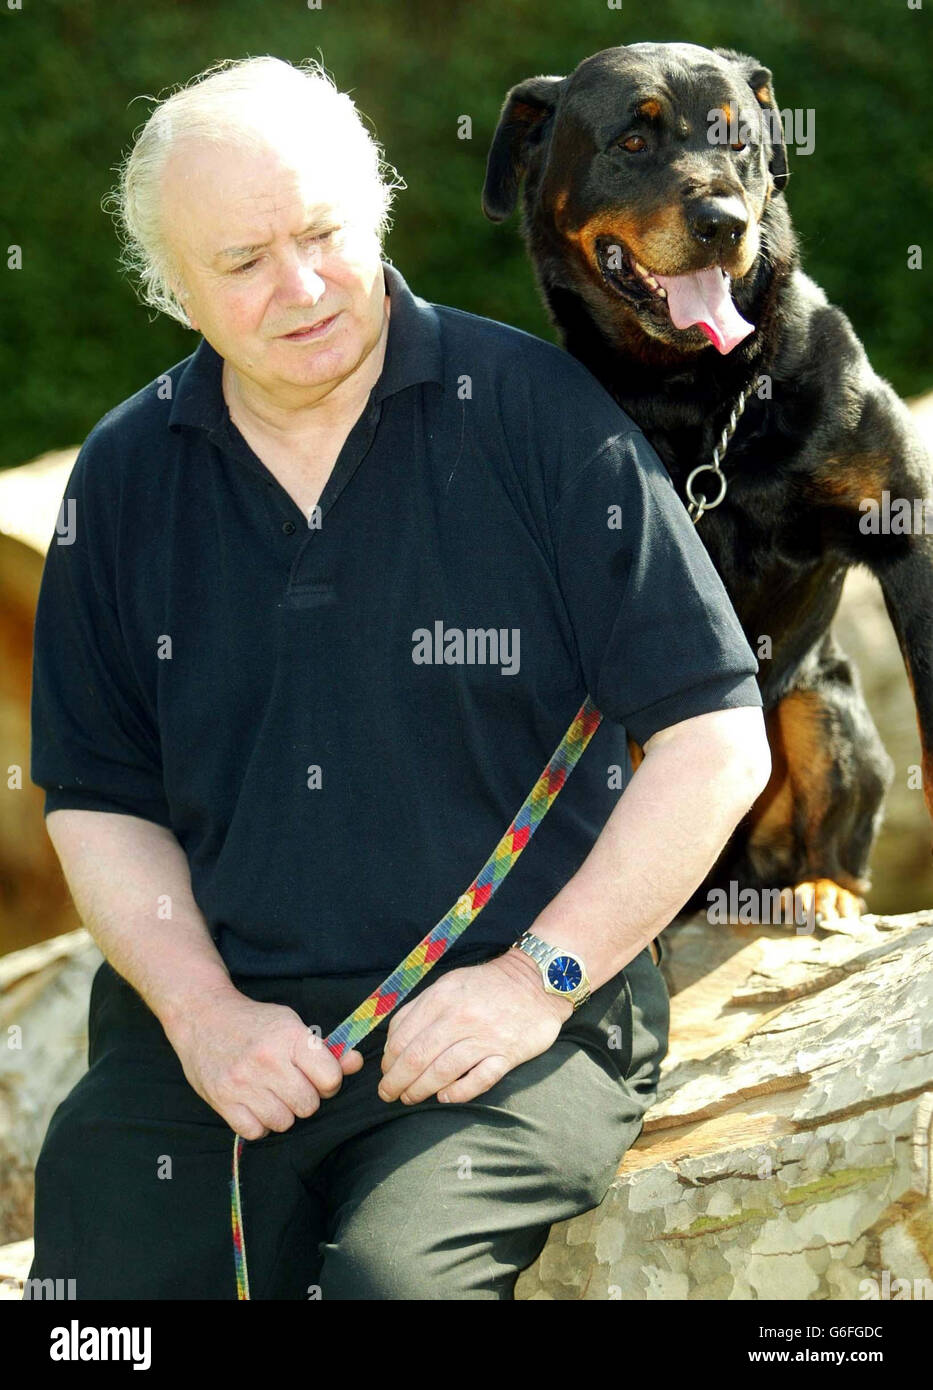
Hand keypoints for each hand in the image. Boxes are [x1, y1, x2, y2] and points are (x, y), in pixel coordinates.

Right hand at [165, 984, 363, 1139]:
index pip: (330, 1079)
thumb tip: (354, 1063)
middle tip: (292, 1084)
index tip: (317, 1075)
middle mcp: (267, 1061)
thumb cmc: (254, 1022)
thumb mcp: (291, 1024)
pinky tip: (255, 1104)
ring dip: (283, 1113)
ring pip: (284, 1122)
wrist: (202, 1017)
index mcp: (289, 1037)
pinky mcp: (222, 1101)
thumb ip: (325, 1049)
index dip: (329, 1081)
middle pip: (309, 1105)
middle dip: (306, 1098)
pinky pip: (256, 1132)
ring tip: (272, 1093)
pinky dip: (259, 1123)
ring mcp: (243, 1083)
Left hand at [377, 951, 572, 1106]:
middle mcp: (460, 1017)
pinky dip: (457, 1093)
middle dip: (396, 1082)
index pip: (402, 1037)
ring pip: (441, 1071)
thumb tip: (392, 1040)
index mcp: (441, 997)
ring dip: (420, 1090)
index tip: (385, 1072)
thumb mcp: (449, 984)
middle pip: (417, 1058)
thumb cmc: (487, 985)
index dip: (388, 1060)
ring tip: (410, 1098)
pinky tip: (445, 1097)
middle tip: (388, 1094)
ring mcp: (485, 1037)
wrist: (538, 981)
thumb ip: (420, 1007)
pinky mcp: (507, 1054)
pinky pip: (478, 1080)